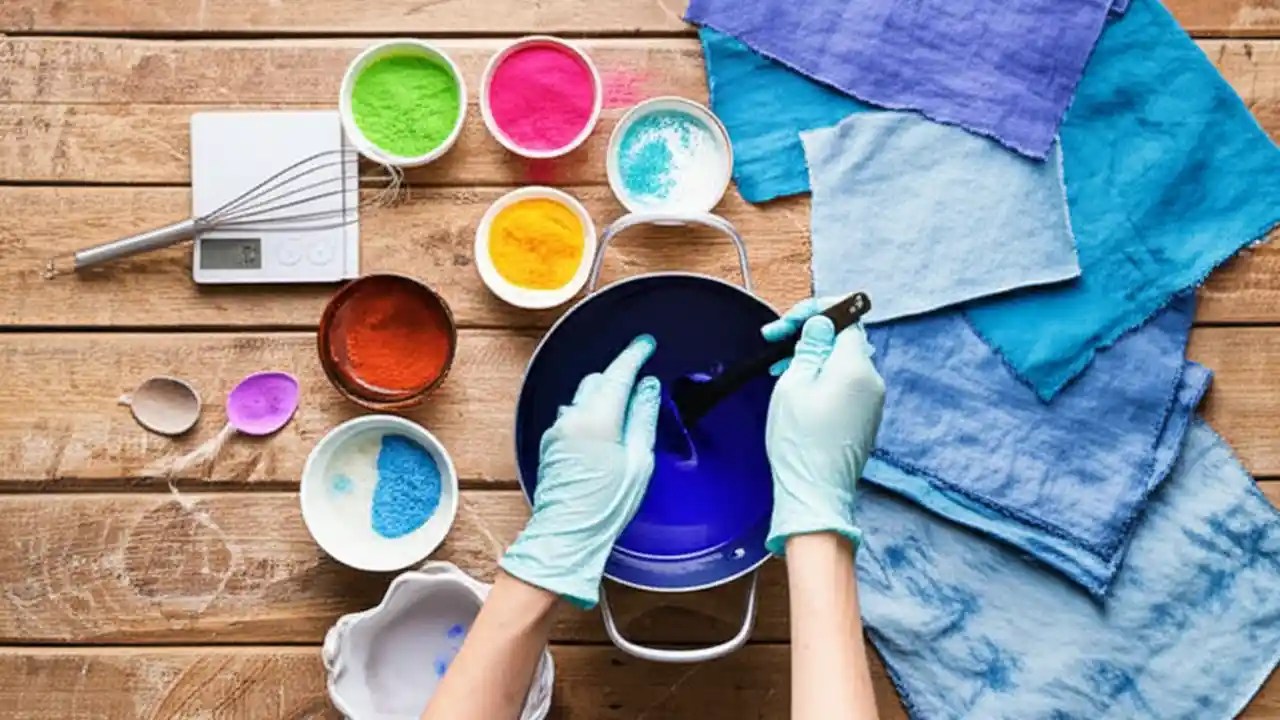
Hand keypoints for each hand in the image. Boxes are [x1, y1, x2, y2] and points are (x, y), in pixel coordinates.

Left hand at [500, 335, 660, 608]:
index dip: (634, 355)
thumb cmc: (607, 503)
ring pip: (583, 397)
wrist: (567, 533)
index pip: (618, 374)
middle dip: (618, 378)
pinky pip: (573, 415)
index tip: (645, 344)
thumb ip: (643, 417)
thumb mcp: (638, 460)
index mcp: (598, 418)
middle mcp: (573, 417)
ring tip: (624, 416)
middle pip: (598, 381)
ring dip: (603, 397)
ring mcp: (558, 429)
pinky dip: (590, 414)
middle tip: (641, 387)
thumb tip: (648, 387)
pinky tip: (603, 435)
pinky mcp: (550, 442)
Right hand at [761, 298, 884, 554]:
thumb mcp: (793, 384)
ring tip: (781, 370)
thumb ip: (811, 347)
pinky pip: (846, 385)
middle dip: (810, 334)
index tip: (787, 323)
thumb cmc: (800, 441)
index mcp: (856, 366)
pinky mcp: (865, 419)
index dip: (815, 312)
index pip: (845, 317)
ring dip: (813, 357)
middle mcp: (872, 381)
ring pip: (843, 363)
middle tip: (776, 343)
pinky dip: (823, 379)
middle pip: (844, 339)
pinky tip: (798, 392)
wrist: (816, 493)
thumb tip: (822, 324)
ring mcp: (872, 402)